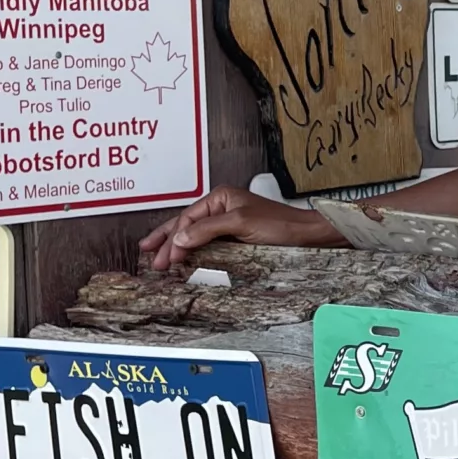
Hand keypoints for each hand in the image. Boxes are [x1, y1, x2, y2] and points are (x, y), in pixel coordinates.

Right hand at [138, 187, 345, 271]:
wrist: (305, 236)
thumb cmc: (280, 224)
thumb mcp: (241, 223)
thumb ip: (208, 229)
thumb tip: (179, 238)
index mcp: (221, 197)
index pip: (188, 219)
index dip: (175, 239)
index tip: (167, 258)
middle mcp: (222, 207)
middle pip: (186, 225)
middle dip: (167, 242)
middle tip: (152, 261)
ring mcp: (227, 222)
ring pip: (194, 235)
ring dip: (176, 247)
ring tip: (158, 258)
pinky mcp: (234, 237)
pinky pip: (207, 243)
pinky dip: (192, 252)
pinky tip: (183, 259)